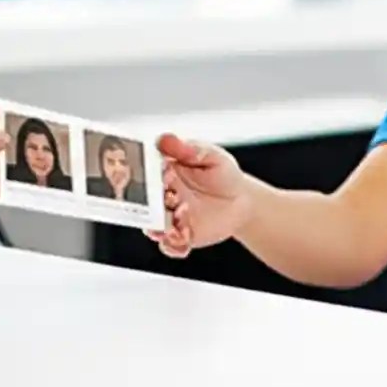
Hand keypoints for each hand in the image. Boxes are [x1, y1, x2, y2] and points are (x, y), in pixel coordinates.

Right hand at [145, 134, 253, 257]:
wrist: (241, 201)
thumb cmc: (223, 174)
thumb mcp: (211, 156)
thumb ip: (189, 150)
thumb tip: (164, 139)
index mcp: (163, 172)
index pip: (145, 173)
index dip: (146, 175)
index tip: (158, 175)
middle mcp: (161, 196)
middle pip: (144, 202)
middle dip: (148, 206)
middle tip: (161, 204)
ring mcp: (170, 217)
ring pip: (153, 226)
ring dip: (159, 228)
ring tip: (171, 228)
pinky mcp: (181, 236)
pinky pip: (169, 245)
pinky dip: (172, 246)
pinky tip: (182, 243)